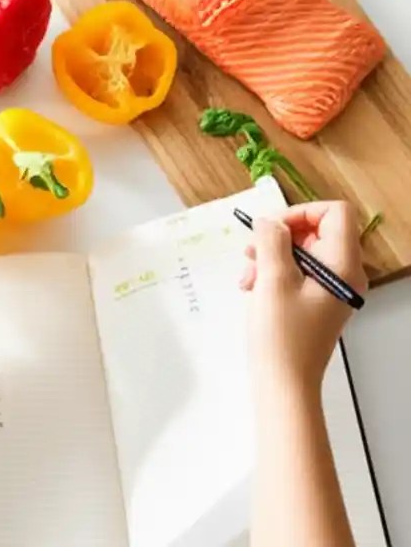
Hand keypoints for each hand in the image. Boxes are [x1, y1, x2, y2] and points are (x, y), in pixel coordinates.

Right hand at [240, 202, 366, 390]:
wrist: (285, 382)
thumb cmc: (281, 335)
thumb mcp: (272, 280)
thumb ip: (271, 241)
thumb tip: (268, 221)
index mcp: (343, 265)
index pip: (335, 213)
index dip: (302, 212)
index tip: (271, 228)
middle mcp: (345, 274)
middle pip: (318, 231)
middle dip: (280, 236)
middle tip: (251, 252)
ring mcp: (332, 289)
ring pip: (304, 252)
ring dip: (272, 255)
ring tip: (248, 276)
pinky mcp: (318, 302)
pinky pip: (299, 273)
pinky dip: (275, 273)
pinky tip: (254, 288)